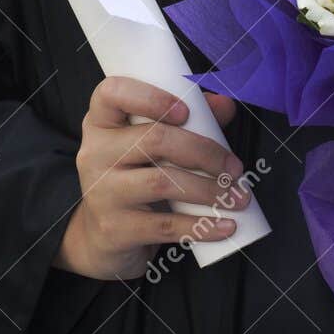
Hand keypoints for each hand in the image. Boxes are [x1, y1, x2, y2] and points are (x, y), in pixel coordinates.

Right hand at [53, 75, 247, 279]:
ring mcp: (101, 192)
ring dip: (209, 190)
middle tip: (234, 166)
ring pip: (162, 183)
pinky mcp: (113, 229)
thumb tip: (225, 105)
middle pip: (153, 139)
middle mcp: (95, 153)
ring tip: (238, 197)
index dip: (151, 98)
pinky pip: (164, 225)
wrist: (103, 239)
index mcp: (103, 122)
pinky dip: (200, 226)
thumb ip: (189, 120)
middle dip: (203, 151)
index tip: (186, 111)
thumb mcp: (151, 146)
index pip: (113, 94)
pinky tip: (226, 226)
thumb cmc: (135, 178)